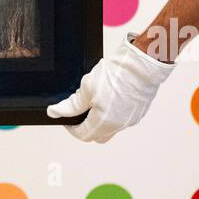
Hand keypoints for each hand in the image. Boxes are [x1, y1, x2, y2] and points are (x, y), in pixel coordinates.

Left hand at [46, 32, 174, 141]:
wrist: (143, 63)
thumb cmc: (118, 72)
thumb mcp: (87, 87)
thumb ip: (71, 104)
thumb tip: (55, 112)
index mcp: (104, 122)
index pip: (82, 135)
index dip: (71, 127)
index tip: (66, 117)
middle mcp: (118, 125)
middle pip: (97, 135)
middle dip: (86, 126)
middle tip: (80, 111)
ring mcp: (130, 120)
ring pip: (110, 128)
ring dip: (100, 120)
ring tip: (96, 100)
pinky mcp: (138, 113)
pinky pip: (121, 120)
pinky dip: (113, 114)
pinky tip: (110, 97)